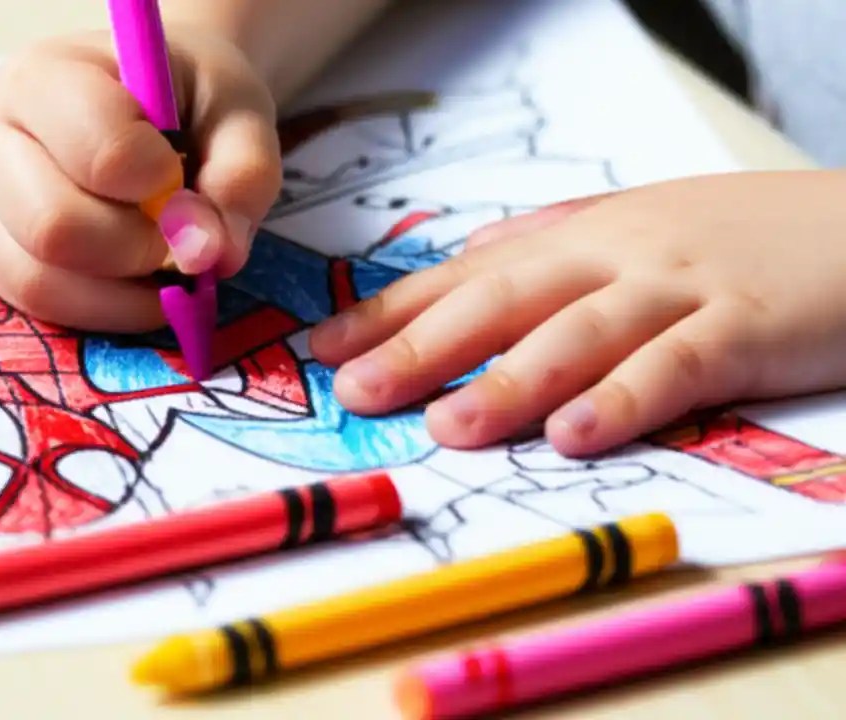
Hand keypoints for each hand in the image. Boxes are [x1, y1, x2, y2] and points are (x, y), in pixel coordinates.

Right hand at [0, 29, 281, 331]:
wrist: (149, 97)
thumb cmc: (185, 95)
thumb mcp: (235, 109)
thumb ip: (243, 172)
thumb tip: (213, 254)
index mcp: (45, 77)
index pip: (100, 152)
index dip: (159, 185)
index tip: (187, 179)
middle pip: (54, 227)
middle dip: (138, 248)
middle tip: (178, 234)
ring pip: (39, 280)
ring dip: (122, 292)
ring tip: (165, 262)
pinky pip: (43, 309)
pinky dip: (107, 311)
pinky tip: (144, 285)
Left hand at [309, 170, 845, 455]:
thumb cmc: (739, 236)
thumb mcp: (634, 228)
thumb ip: (551, 244)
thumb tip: (471, 256)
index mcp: (579, 239)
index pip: (466, 278)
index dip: (392, 314)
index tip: (326, 351)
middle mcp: (614, 258)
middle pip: (501, 303)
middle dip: (421, 349)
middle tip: (355, 394)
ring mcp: (678, 289)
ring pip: (577, 335)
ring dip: (508, 382)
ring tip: (446, 426)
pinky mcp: (745, 326)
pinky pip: (676, 365)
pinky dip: (624, 399)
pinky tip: (575, 435)